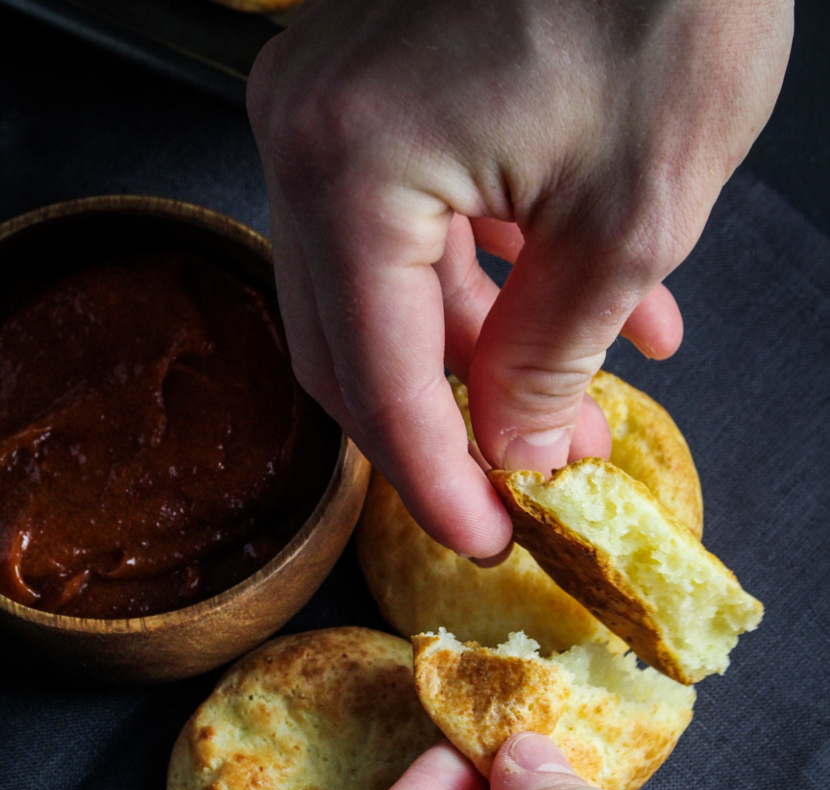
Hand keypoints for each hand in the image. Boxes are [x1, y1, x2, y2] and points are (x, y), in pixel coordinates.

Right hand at [248, 0, 791, 556]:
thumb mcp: (631, 207)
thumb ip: (556, 353)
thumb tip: (518, 450)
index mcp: (351, 167)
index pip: (378, 380)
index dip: (436, 483)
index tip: (486, 541)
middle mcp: (310, 135)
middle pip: (356, 344)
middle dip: (452, 430)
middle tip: (528, 483)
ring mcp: (335, 106)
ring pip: (390, 291)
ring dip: (486, 361)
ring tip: (586, 405)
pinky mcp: (381, 91)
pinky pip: (419, 224)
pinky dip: (500, 281)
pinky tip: (597, 312)